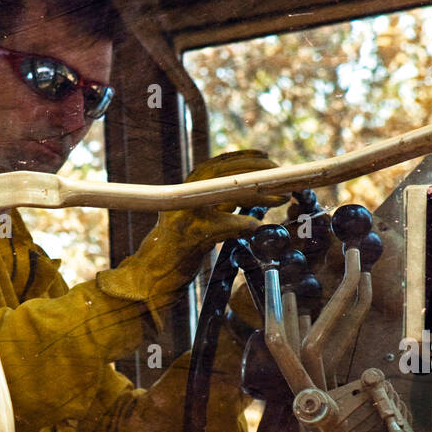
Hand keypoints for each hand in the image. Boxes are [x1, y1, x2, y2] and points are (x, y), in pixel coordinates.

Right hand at [98, 150, 285, 316]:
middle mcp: (182, 198)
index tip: (267, 155)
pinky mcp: (186, 239)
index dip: (243, 157)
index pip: (217, 165)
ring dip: (254, 194)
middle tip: (280, 174)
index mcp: (186, 191)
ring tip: (278, 198)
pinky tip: (255, 227)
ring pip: (221, 194)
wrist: (151, 276)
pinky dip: (238, 225)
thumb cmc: (180, 251)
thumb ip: (222, 206)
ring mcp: (183, 217)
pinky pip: (218, 227)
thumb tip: (254, 194)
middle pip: (220, 173)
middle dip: (253, 169)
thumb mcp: (203, 222)